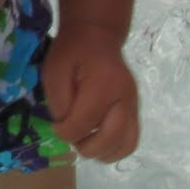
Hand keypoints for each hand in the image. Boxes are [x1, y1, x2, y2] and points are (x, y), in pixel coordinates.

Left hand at [42, 25, 138, 161]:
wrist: (97, 36)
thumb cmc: (72, 52)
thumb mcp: (54, 70)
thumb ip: (58, 101)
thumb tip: (65, 126)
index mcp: (103, 84)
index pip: (84, 124)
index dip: (65, 132)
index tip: (55, 126)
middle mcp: (124, 97)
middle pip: (110, 139)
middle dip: (85, 146)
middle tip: (71, 135)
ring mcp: (134, 105)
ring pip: (126, 145)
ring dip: (102, 152)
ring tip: (85, 141)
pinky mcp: (135, 111)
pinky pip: (130, 140)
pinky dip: (114, 148)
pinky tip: (97, 141)